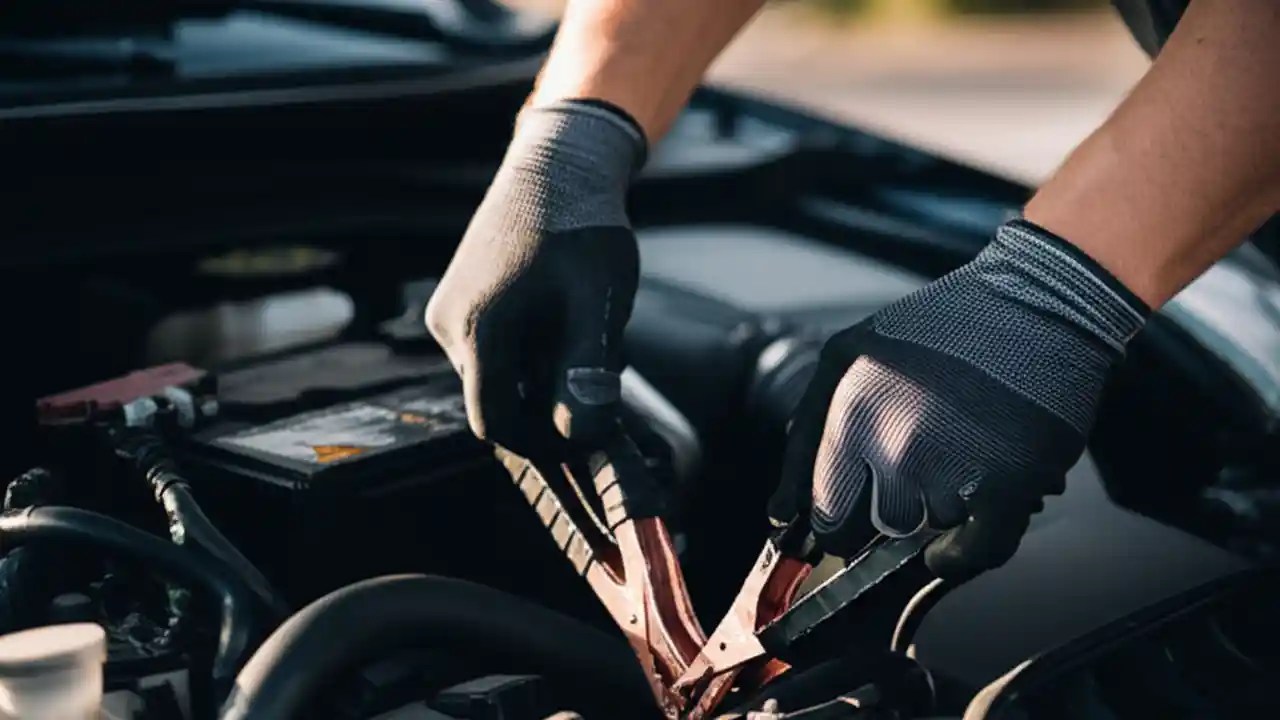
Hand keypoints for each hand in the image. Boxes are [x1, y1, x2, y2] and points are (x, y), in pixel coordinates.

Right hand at [426, 100, 646, 453]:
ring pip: (496, 375)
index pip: (496, 423)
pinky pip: (492, 347)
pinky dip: (529, 350)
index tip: (584, 438)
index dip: (542, 442)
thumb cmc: (579, 229)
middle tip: (597, 377)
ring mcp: (447, 311)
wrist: (557, 165)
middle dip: (546, 402)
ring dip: (540, 375)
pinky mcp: (457, 299)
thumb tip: (583, 436)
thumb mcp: (595, 304)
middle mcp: (448, 325)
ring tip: (582, 335)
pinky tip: (563, 319)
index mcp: (477, 330)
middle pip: (496, 400)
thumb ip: (587, 372)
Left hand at [769, 220, 1148, 579]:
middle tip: (907, 480)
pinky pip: (977, 551)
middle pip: (875, 528)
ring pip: (928, 529)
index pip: (826, 511)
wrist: (1038, 302)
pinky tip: (954, 541)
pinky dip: (962, 553)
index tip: (844, 519)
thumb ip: (808, 434)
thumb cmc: (938, 326)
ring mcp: (954, 469)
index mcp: (851, 416)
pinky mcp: (1011, 484)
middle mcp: (897, 448)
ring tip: (953, 459)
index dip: (834, 521)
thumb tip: (782, 516)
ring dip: (935, 510)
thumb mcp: (846, 357)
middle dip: (884, 514)